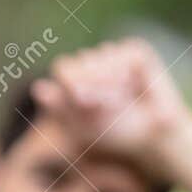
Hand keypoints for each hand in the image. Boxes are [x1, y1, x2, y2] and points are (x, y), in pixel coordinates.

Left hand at [31, 39, 191, 178]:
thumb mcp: (81, 128)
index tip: (84, 102)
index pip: (64, 69)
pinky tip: (128, 89)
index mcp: (78, 80)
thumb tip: (37, 88)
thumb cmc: (117, 136)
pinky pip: (121, 53)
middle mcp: (94, 64)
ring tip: (117, 103)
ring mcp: (114, 56)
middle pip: (79, 62)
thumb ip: (60, 109)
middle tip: (103, 107)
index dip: (71, 82)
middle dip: (88, 85)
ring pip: (99, 57)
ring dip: (105, 82)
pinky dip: (122, 73)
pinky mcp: (136, 52)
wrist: (154, 138)